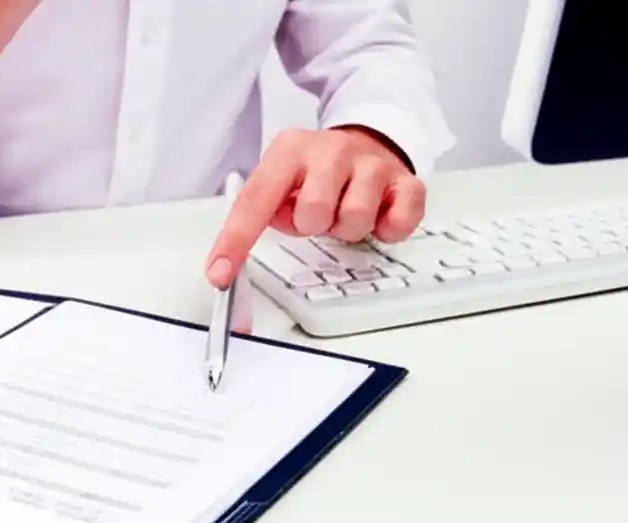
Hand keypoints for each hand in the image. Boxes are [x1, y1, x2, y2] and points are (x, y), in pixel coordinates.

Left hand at [204, 126, 426, 287]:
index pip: (256, 199)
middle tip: (321, 215)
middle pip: (312, 213)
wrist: (370, 143)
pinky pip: (398, 223)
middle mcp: (331, 149)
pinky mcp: (407, 182)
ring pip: (354, 219)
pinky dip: (387, 231)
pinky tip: (378, 216)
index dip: (236, 240)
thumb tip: (247, 249)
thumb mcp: (283, 182)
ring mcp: (372, 164)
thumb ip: (264, 210)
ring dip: (347, 230)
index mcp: (290, 150)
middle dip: (314, 226)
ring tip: (345, 212)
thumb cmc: (319, 174)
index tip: (220, 274)